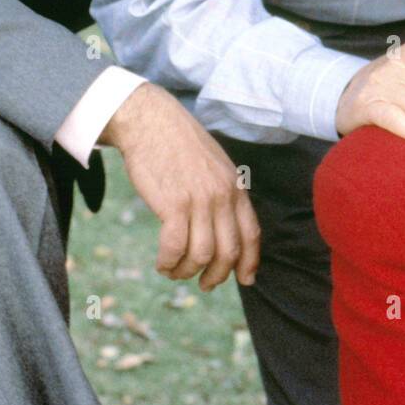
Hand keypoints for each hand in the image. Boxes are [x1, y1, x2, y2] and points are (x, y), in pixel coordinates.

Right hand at [100, 82, 259, 290]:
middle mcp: (223, 195)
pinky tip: (162, 263)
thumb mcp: (214, 165)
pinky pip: (176, 247)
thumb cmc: (178, 144)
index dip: (250, 262)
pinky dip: (169, 262)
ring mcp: (200, 200)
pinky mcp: (174, 203)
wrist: (152, 120)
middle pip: (229, 252)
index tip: (245, 280)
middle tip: (204, 284)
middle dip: (217, 276)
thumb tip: (222, 226)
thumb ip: (222, 193)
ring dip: (187, 271)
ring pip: (203, 255)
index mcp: (235, 186)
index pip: (251, 233)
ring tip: (174, 271)